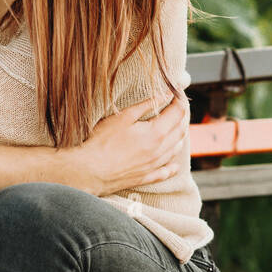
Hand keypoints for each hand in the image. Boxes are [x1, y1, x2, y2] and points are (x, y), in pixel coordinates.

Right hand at [63, 95, 189, 196]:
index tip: (177, 94)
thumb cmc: (103, 142)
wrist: (90, 170)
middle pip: (180, 131)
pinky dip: (172, 166)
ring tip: (176, 127)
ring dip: (179, 137)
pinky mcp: (146, 177)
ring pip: (175, 150)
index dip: (180, 101)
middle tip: (177, 107)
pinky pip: (165, 172)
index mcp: (155, 133)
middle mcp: (159, 150)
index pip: (177, 114)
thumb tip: (164, 95)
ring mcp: (154, 166)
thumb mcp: (123, 117)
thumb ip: (145, 105)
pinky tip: (174, 164)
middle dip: (181, 117)